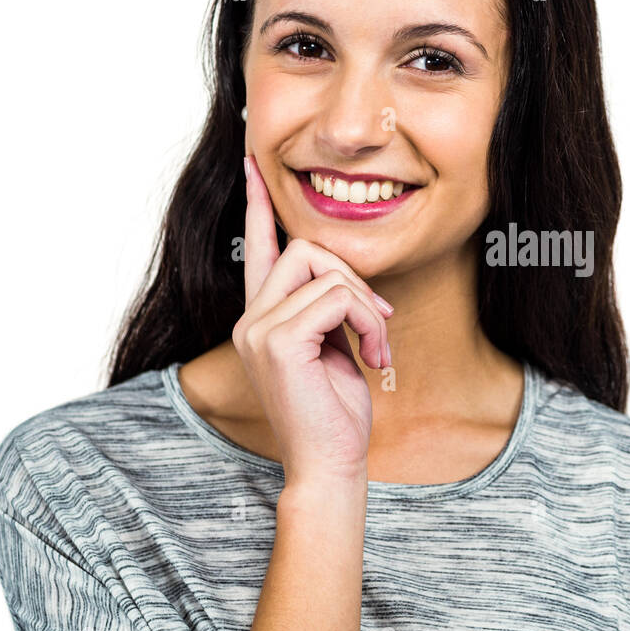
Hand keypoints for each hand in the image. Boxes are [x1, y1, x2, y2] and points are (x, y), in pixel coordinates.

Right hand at [231, 155, 393, 485]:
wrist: (329, 464)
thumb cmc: (336, 414)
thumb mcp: (336, 349)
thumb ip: (331, 310)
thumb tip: (353, 285)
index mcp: (263, 319)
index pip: (258, 249)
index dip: (257, 205)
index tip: (253, 167)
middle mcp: (251, 319)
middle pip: (306, 249)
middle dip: (355, 279)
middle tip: (378, 325)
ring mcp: (259, 329)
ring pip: (328, 272)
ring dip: (368, 308)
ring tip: (377, 349)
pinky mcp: (278, 340)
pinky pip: (337, 297)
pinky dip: (368, 321)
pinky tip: (373, 355)